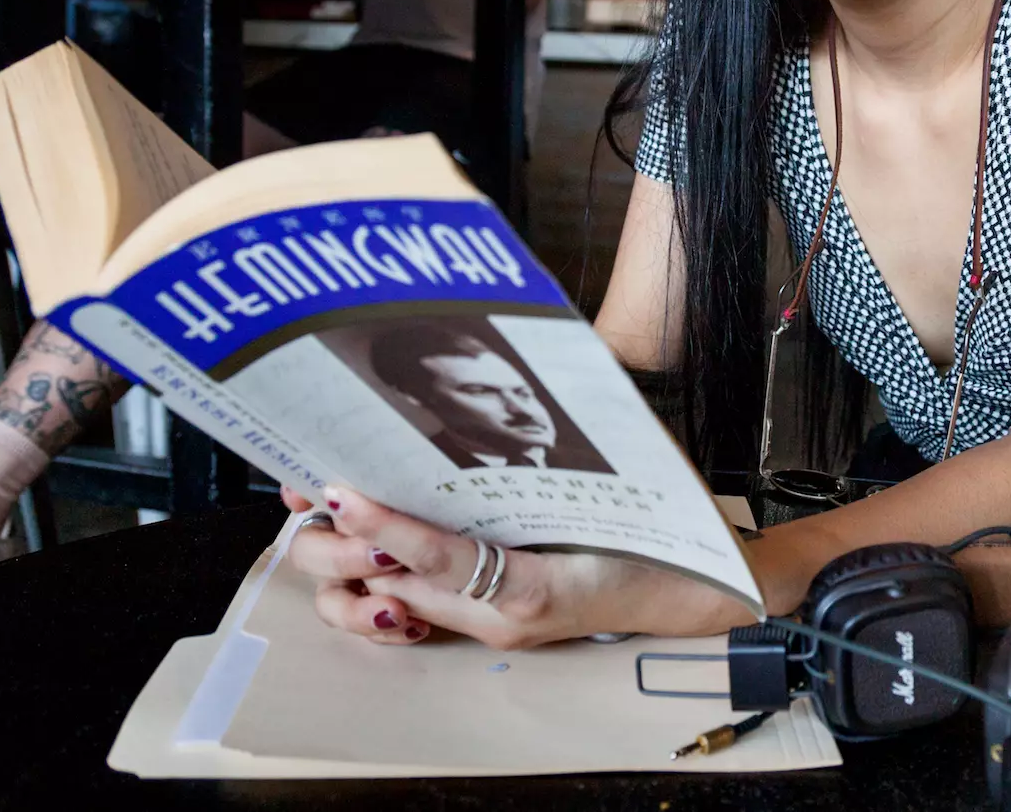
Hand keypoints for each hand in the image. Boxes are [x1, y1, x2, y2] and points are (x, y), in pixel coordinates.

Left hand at [280, 486, 746, 648]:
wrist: (688, 596)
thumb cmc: (662, 539)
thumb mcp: (623, 490)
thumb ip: (564, 449)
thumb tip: (528, 380)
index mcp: (533, 588)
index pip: (440, 558)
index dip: (386, 525)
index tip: (342, 492)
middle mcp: (498, 619)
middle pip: (389, 591)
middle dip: (341, 546)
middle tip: (322, 489)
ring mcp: (486, 629)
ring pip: (384, 609)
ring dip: (348, 571)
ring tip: (333, 516)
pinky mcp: (482, 626)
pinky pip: (409, 612)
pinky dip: (376, 583)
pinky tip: (368, 546)